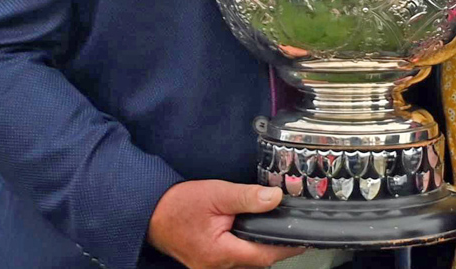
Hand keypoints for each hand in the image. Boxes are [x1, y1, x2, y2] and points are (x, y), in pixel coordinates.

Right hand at [147, 180, 306, 268]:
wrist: (151, 213)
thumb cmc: (180, 204)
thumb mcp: (217, 194)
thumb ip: (248, 198)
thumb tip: (275, 198)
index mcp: (220, 253)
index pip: (264, 255)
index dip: (287, 248)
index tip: (305, 240)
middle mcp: (216, 267)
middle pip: (257, 262)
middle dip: (277, 249)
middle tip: (295, 233)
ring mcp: (210, 268)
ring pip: (247, 263)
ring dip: (262, 250)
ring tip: (279, 233)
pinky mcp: (208, 263)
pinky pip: (235, 261)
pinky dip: (248, 249)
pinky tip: (254, 236)